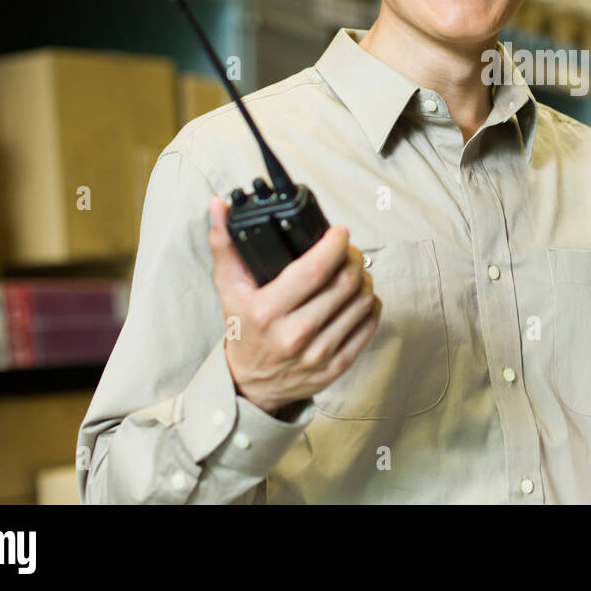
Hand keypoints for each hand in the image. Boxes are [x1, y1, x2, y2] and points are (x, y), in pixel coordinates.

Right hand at [208, 197, 381, 415]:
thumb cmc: (243, 329)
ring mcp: (318, 354)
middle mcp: (294, 335)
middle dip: (353, 258)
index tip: (339, 232)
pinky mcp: (336, 367)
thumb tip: (219, 205)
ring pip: (362, 303)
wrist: (249, 385)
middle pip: (345, 284)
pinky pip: (368, 326)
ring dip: (365, 279)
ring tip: (355, 270)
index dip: (335, 245)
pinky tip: (361, 296)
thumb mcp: (228, 288)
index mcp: (267, 311)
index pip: (315, 270)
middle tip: (349, 249)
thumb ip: (225, 245)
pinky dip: (371, 305)